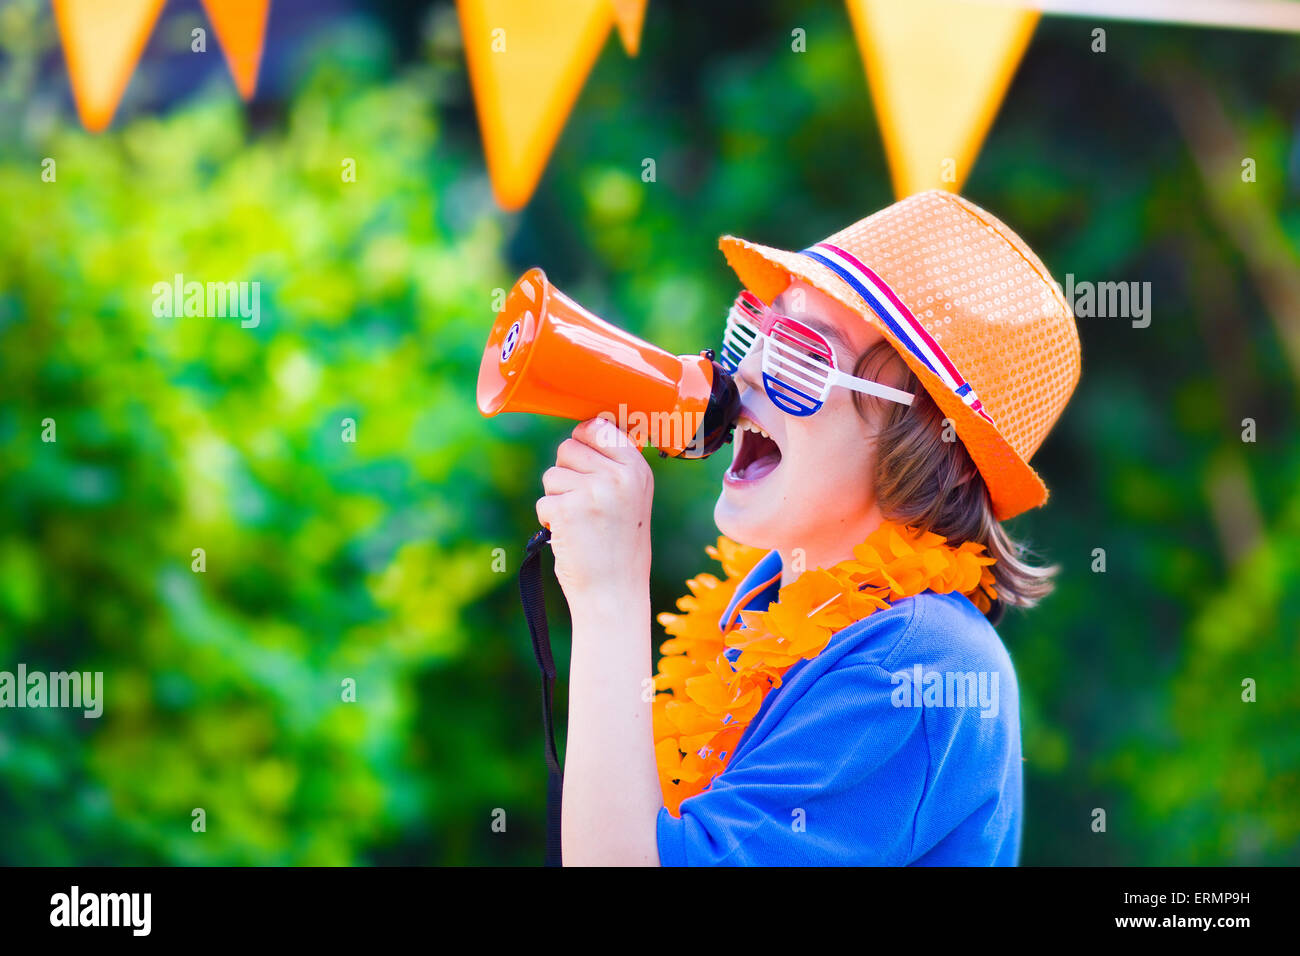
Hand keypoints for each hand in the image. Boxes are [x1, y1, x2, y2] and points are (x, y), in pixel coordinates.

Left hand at [536, 417, 653, 602]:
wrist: (614, 592)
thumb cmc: (619, 545)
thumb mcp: (632, 498)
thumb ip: (614, 464)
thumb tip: (585, 428)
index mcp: (637, 469)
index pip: (597, 427)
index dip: (583, 443)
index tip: (586, 465)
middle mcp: (618, 477)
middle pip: (568, 447)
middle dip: (567, 474)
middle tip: (584, 504)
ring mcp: (593, 492)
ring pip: (552, 474)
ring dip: (557, 498)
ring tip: (580, 522)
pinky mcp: (568, 510)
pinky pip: (543, 501)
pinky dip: (549, 519)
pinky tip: (570, 535)